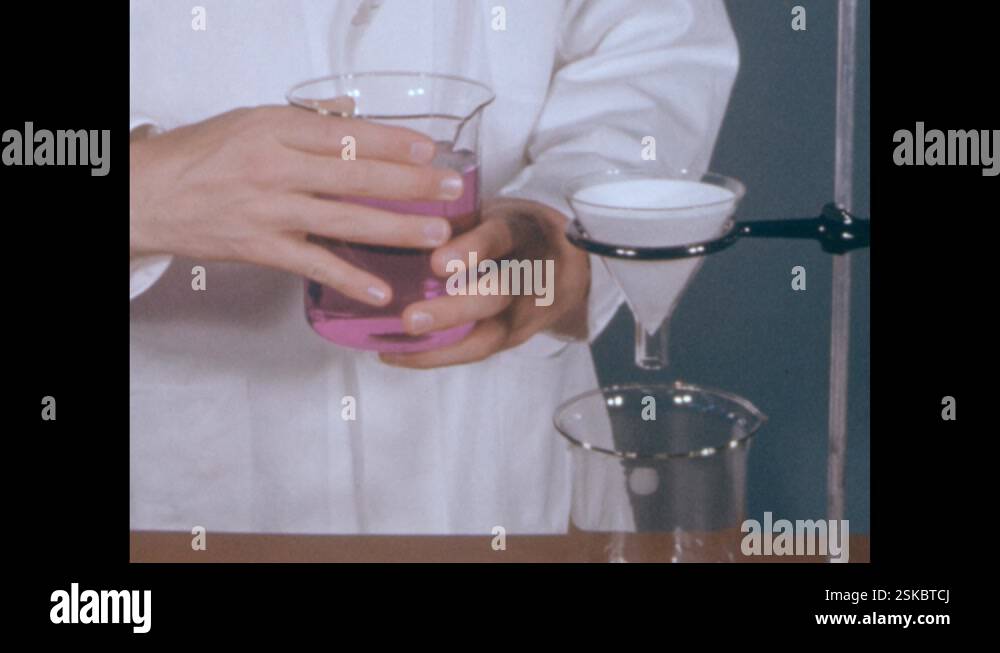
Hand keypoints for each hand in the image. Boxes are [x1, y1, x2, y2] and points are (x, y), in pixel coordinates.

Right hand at [129, 104, 463, 305]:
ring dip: (396, 228)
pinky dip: (350, 278)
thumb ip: (305, 123)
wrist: (150, 195)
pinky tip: (382, 289)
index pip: (348, 133)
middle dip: (412, 183)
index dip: (394, 142)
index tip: (430, 150)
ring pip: (345, 218)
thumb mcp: (250, 121)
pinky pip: (315, 265)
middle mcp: (277, 166)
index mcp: (276, 128)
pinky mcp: (263, 248)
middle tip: (452, 188)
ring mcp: (271, 210)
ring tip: (436, 235)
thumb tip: (356, 118)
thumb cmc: (202, 156)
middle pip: (357, 174)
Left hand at [380, 197, 590, 367]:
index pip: (500, 238)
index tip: (437, 263)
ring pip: (488, 335)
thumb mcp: (495, 212)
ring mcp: (525, 314)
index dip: (471, 251)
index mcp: (522, 231)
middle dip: (453, 311)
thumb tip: (392, 220)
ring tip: (393, 347)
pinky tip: (395, 353)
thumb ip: (457, 218)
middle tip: (411, 320)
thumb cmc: (515, 232)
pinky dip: (434, 355)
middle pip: (497, 296)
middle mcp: (530, 275)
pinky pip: (474, 351)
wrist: (567, 268)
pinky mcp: (513, 338)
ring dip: (439, 345)